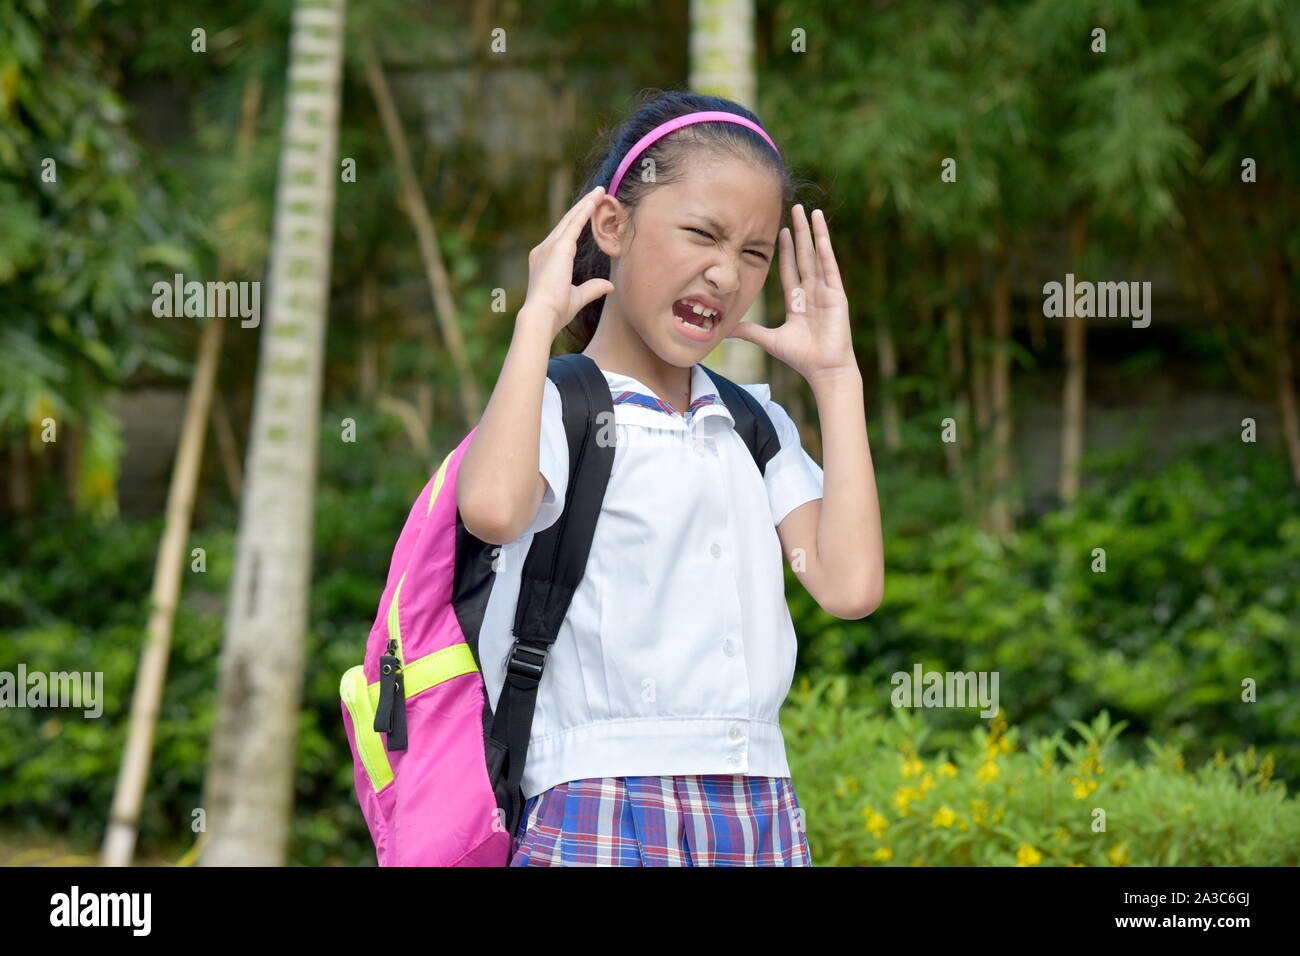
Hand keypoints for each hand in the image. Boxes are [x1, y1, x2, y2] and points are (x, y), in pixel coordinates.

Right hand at [521, 185, 615, 339]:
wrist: (542, 315)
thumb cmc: (555, 311)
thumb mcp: (577, 297)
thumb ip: (593, 288)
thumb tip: (609, 285)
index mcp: (545, 260)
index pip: (564, 235)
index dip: (577, 221)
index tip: (589, 210)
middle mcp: (544, 250)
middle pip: (566, 222)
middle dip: (582, 207)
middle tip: (597, 193)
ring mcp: (549, 247)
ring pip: (570, 219)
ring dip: (586, 204)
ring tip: (599, 192)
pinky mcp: (558, 248)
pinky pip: (573, 225)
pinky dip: (584, 212)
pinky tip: (594, 202)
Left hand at [725, 204, 855, 382]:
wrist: (823, 369)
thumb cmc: (801, 357)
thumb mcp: (770, 339)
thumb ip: (750, 331)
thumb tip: (726, 330)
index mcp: (798, 300)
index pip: (790, 268)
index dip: (786, 249)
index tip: (780, 230)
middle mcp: (812, 292)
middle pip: (804, 255)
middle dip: (799, 232)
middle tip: (795, 208)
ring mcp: (825, 291)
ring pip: (817, 255)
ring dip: (814, 233)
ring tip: (811, 211)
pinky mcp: (837, 295)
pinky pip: (829, 268)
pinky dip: (825, 250)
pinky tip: (821, 234)